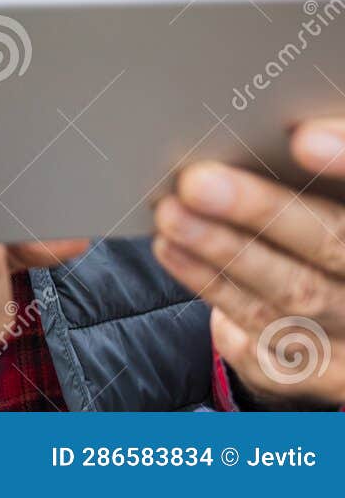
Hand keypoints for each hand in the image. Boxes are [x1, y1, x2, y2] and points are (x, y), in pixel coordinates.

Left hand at [153, 116, 344, 406]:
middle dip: (263, 212)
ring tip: (171, 216)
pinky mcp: (326, 374)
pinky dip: (218, 294)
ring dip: (223, 254)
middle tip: (198, 183)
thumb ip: (323, 165)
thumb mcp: (329, 197)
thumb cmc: (326, 222)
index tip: (302, 139)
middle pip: (335, 245)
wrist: (341, 317)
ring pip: (294, 296)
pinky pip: (268, 342)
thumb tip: (280, 122)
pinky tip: (176, 254)